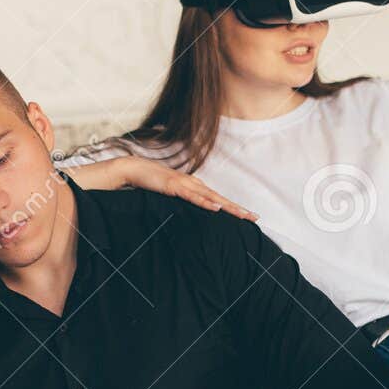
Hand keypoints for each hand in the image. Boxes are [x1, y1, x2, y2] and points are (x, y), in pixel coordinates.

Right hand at [86, 156, 255, 220]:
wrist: (133, 170)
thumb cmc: (150, 183)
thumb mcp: (169, 195)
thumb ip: (180, 201)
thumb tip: (189, 212)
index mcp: (193, 187)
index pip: (217, 199)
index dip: (233, 208)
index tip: (248, 216)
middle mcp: (193, 184)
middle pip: (220, 199)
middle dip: (238, 209)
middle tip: (255, 218)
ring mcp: (185, 184)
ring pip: (211, 198)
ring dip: (228, 207)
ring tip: (243, 215)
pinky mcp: (174, 187)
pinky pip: (193, 197)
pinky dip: (206, 202)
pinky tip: (217, 208)